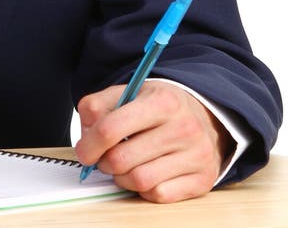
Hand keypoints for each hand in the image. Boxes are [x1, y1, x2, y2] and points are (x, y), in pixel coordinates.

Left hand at [75, 80, 232, 202]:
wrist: (203, 116)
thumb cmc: (158, 106)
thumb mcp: (128, 92)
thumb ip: (98, 106)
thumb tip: (86, 138)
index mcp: (161, 101)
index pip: (110, 128)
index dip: (89, 145)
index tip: (83, 152)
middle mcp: (183, 127)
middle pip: (121, 159)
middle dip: (104, 163)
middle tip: (104, 159)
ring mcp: (196, 155)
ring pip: (139, 180)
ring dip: (122, 178)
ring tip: (124, 166)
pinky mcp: (203, 180)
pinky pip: (159, 194)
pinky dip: (145, 189)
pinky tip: (146, 173)